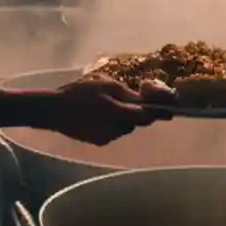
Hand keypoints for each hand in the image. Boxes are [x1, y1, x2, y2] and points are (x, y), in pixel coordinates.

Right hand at [48, 74, 171, 145]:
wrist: (53, 110)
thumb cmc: (79, 92)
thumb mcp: (105, 84)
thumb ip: (126, 92)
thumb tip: (142, 99)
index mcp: (118, 113)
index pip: (146, 116)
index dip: (160, 113)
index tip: (171, 111)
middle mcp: (115, 130)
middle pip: (135, 122)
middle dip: (135, 112)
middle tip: (128, 99)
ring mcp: (106, 138)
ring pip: (123, 127)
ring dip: (122, 118)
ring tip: (107, 104)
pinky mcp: (97, 141)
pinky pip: (112, 131)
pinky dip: (111, 123)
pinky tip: (97, 114)